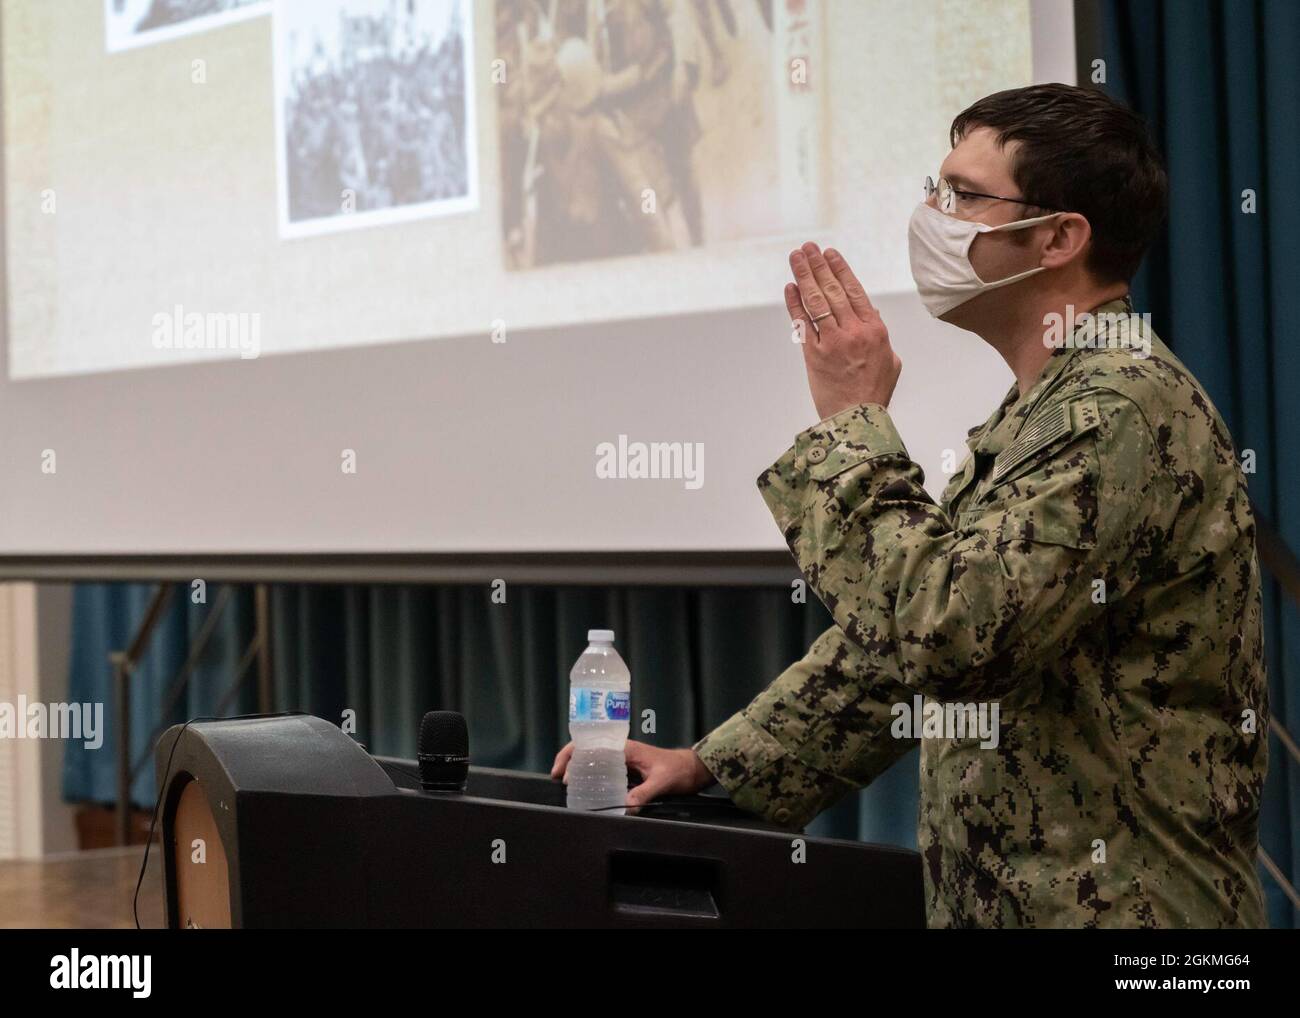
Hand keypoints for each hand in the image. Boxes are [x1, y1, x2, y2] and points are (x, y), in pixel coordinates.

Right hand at [550, 739, 713, 809]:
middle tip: (557, 780)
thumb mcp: (662, 782)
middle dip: (568, 762)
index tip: (563, 775)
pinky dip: (592, 778)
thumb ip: (644, 793)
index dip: (573, 757)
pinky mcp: (627, 770)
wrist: (692, 769)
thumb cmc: (679, 769)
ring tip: (567, 786)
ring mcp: (623, 760)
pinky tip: (587, 790)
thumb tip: (625, 806)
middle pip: (587, 751)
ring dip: (578, 770)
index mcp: (625, 748)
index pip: (591, 745)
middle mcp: (621, 751)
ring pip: (593, 760)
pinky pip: (604, 771)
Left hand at [786, 242, 901, 419]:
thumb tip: (870, 311)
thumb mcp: (889, 360)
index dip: (840, 269)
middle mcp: (853, 332)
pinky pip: (802, 323)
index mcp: (875, 330)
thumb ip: (879, 332)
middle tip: (808, 248)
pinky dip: (794, 304)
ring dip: (804, 276)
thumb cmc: (875, 392)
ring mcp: (832, 342)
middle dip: (819, 265)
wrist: (858, 420)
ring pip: (816, 302)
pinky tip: (790, 287)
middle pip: (832, 290)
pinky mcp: (814, 355)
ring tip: (796, 257)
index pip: (855, 290)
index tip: (830, 253)